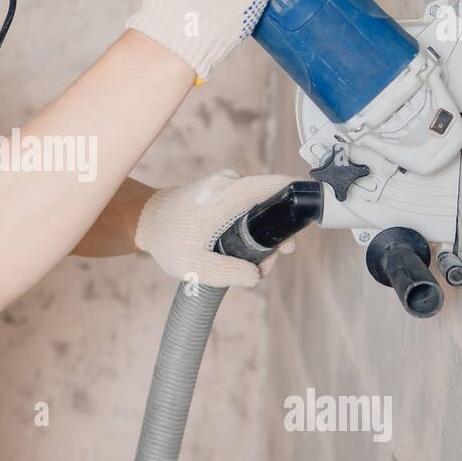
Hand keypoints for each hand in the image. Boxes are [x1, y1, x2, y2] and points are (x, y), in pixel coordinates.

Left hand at [134, 170, 300, 288]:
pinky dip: (252, 226)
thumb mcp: (194, 265)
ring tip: (253, 264)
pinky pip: (249, 205)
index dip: (297, 194)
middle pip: (271, 204)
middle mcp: (230, 183)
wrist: (145, 221)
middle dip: (276, 235)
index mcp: (227, 195)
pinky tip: (244, 251)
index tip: (315, 204)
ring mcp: (226, 185)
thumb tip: (255, 277)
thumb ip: (227, 273)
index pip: (272, 186)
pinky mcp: (223, 190)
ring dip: (263, 234)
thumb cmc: (168, 239)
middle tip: (267, 265)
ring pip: (260, 207)